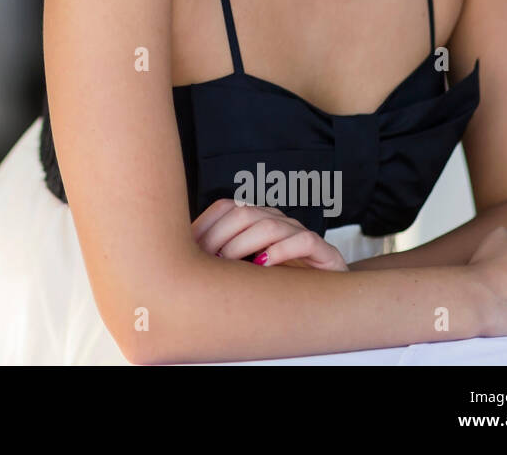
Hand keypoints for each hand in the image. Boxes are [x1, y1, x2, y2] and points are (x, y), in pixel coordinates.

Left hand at [191, 197, 346, 270]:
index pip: (226, 207)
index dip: (206, 225)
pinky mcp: (324, 253)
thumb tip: (182, 254)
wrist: (324, 300)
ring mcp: (301, 234)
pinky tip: (264, 266)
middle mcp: (278, 220)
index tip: (190, 249)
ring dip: (243, 244)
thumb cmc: (275, 284)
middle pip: (244, 213)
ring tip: (229, 264)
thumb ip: (218, 257)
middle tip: (206, 261)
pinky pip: (304, 241)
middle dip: (219, 237)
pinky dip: (282, 251)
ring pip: (269, 225)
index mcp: (256, 218)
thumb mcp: (240, 269)